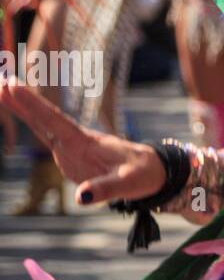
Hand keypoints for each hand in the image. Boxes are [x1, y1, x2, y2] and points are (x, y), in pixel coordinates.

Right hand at [0, 78, 165, 204]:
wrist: (152, 171)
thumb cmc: (142, 175)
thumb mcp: (128, 184)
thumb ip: (105, 190)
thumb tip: (80, 197)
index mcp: (86, 142)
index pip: (55, 121)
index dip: (34, 106)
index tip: (15, 88)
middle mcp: (75, 141)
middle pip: (44, 119)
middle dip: (22, 102)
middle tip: (0, 81)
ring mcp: (71, 147)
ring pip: (43, 125)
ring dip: (23, 109)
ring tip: (3, 91)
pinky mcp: (69, 155)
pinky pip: (47, 136)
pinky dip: (31, 123)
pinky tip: (20, 112)